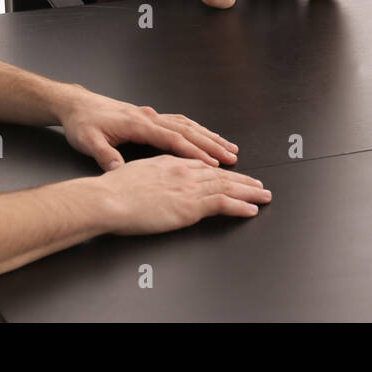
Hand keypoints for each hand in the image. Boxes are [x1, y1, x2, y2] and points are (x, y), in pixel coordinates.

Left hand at [54, 84, 239, 170]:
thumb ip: (105, 156)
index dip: (194, 152)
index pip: (173, 139)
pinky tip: (205, 136)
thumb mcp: (88, 141)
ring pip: (187, 125)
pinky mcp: (149, 116)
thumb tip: (118, 170)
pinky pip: (180, 122)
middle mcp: (149, 117)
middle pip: (187, 131)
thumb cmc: (82, 123)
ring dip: (209, 136)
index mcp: (138, 124)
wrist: (76, 104)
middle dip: (212, 144)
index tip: (212, 164)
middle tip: (232, 157)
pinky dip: (197, 130)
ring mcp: (151, 115)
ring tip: (228, 147)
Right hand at [98, 155, 271, 234]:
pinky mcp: (190, 205)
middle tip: (259, 185)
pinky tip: (251, 209)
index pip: (202, 166)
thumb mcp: (135, 174)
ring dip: (248, 192)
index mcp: (170, 162)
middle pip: (220, 174)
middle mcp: (183, 171)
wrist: (107, 198)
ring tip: (263, 196)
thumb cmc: (113, 190)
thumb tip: (157, 183)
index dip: (220, 170)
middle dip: (242, 180)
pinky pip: (222, 203)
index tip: (233, 174)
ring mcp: (188, 187)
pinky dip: (240, 206)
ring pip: (227, 187)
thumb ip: (151, 176)